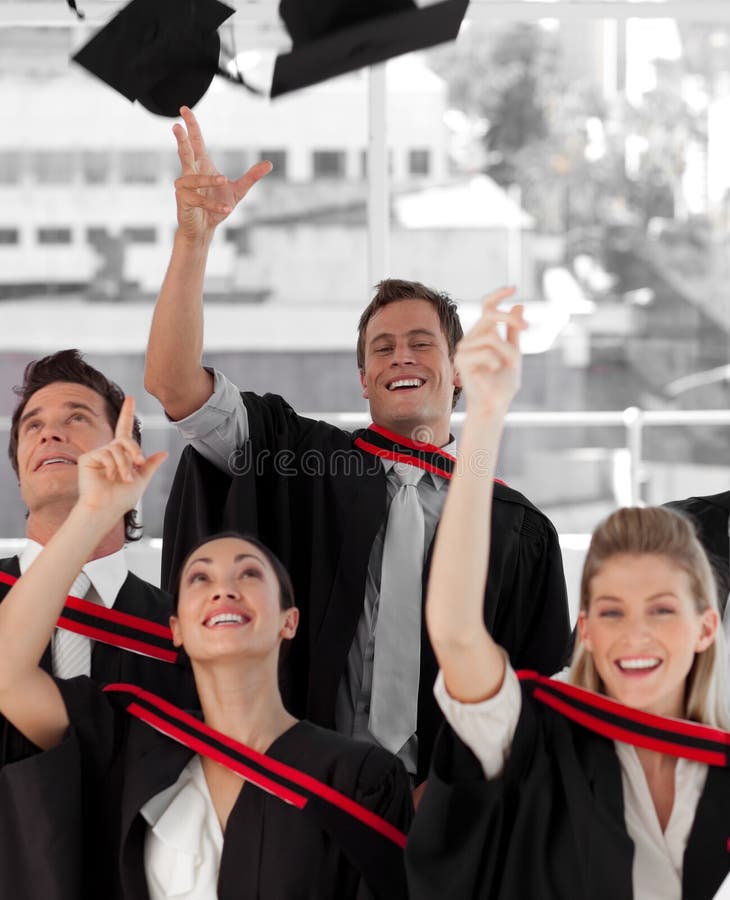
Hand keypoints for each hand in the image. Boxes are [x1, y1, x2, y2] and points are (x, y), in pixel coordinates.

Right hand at [76, 397, 167, 524]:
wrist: (105, 509)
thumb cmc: (121, 499)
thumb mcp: (142, 480)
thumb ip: (150, 465)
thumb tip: (163, 452)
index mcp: (121, 455)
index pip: (125, 431)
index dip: (127, 414)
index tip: (130, 398)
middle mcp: (109, 452)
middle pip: (126, 439)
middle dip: (135, 451)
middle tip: (138, 464)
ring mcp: (98, 454)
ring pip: (118, 449)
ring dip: (125, 465)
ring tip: (124, 479)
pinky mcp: (88, 458)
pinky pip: (107, 454)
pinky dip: (113, 467)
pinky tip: (109, 478)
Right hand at [173, 106, 271, 241]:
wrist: (205, 229)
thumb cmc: (217, 206)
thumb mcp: (238, 191)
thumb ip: (251, 177)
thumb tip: (269, 164)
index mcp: (201, 165)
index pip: (196, 141)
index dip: (191, 126)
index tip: (184, 109)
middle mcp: (189, 173)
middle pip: (184, 152)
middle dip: (181, 139)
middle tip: (176, 126)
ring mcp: (184, 187)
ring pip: (194, 178)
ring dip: (209, 180)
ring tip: (225, 180)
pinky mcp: (184, 202)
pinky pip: (200, 201)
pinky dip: (215, 205)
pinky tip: (227, 208)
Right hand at [454, 287, 526, 415]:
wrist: (494, 404)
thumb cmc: (503, 382)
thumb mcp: (514, 352)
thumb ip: (514, 331)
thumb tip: (519, 305)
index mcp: (483, 334)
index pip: (486, 308)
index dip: (498, 295)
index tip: (514, 288)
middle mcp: (471, 338)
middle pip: (490, 316)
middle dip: (509, 320)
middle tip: (525, 329)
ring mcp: (464, 348)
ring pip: (491, 337)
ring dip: (507, 352)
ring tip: (509, 366)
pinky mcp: (461, 360)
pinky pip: (486, 351)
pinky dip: (496, 361)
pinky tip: (493, 371)